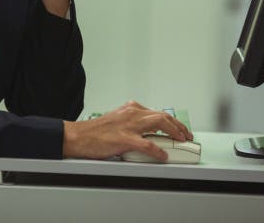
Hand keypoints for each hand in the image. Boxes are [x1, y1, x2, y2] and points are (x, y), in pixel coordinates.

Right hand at [62, 101, 193, 160]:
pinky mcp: (123, 138)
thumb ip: (131, 123)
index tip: (179, 128)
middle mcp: (131, 113)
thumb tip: (146, 133)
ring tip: (181, 141)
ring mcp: (128, 125)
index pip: (157, 112)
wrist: (77, 136)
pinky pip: (146, 144)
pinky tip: (162, 155)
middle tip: (186, 135)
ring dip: (174, 132)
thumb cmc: (94, 132)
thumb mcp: (116, 121)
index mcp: (130, 109)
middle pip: (162, 115)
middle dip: (178, 125)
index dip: (172, 121)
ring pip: (159, 123)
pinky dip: (157, 150)